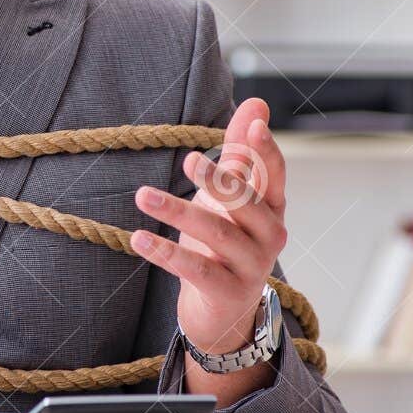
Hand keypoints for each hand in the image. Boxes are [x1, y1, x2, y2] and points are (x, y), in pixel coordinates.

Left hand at [129, 97, 286, 353]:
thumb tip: (257, 102)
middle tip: (190, 159)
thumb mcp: (232, 196)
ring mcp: (252, 266)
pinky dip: (165, 253)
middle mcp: (270, 235)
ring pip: (217, 233)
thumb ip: (241, 152)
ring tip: (142, 195)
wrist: (224, 310)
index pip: (274, 174)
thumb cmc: (226, 240)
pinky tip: (138, 238)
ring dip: (177, 211)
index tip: (255, 125)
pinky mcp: (227, 291)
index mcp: (272, 207)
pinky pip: (195, 269)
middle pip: (247, 203)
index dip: (266, 151)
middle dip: (220, 181)